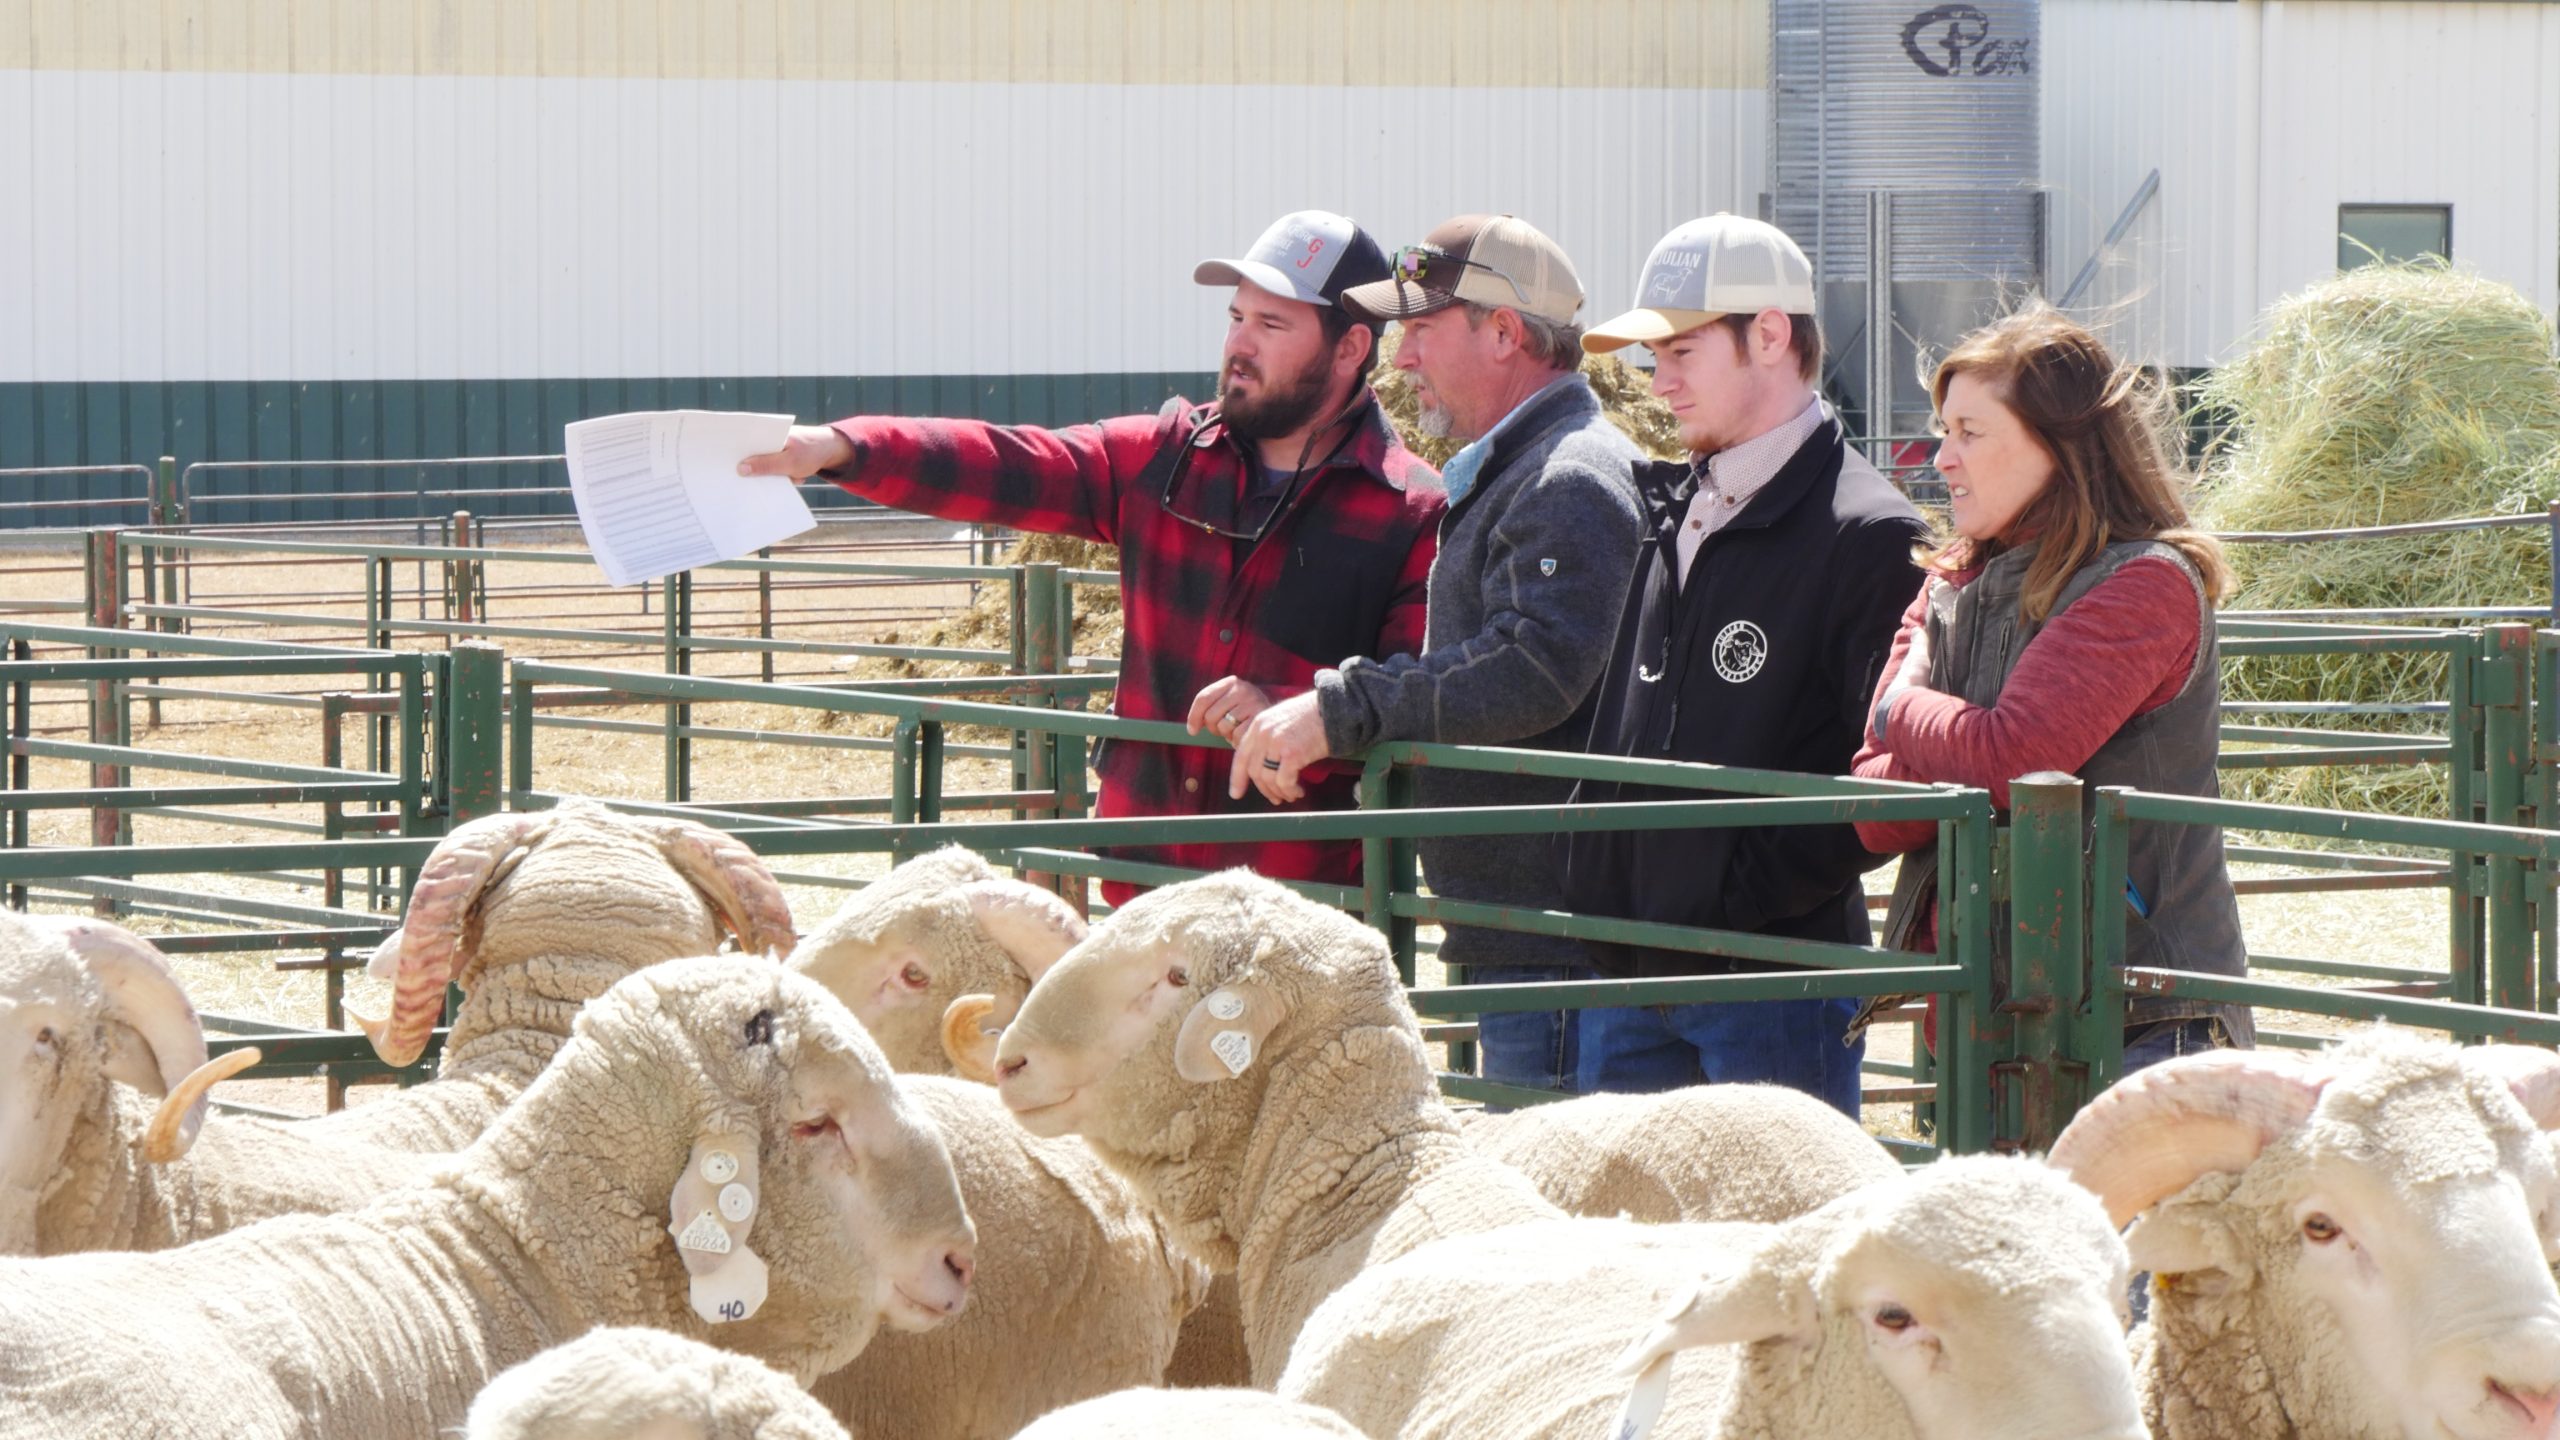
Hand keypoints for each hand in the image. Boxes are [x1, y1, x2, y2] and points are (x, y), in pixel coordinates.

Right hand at [736, 425, 853, 481]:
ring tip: (745, 487)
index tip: (720, 458)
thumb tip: (740, 468)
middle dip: (741, 466)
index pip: (742, 438)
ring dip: (756, 476)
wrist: (830, 453)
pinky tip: (763, 489)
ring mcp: (770, 452)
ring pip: (756, 465)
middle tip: (729, 478)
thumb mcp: (789, 462)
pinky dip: (768, 480)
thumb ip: (766, 465)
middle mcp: (765, 441)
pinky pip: (766, 472)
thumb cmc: (810, 452)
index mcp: (766, 433)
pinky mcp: (775, 463)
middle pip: (747, 453)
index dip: (731, 448)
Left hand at [1187, 677, 1273, 742]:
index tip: (1192, 731)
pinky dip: (1237, 741)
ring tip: (1236, 730)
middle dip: (1213, 728)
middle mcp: (1243, 689)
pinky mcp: (1260, 719)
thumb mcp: (1226, 705)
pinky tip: (1245, 735)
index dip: (1193, 716)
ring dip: (1227, 734)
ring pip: (1222, 726)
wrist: (1275, 720)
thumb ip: (1208, 709)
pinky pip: (1236, 736)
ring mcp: (1253, 703)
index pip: (1203, 698)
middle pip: (1210, 715)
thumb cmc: (1244, 715)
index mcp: (1232, 682)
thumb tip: (1191, 729)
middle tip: (1224, 729)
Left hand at [1230, 692, 1331, 803]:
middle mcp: (1264, 733)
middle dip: (1264, 789)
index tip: (1236, 793)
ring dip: (1279, 792)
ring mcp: (1277, 743)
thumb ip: (1270, 739)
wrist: (1334, 709)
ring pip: (1268, 779)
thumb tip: (1265, 766)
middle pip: (1254, 770)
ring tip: (1291, 795)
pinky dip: (1290, 791)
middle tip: (1275, 798)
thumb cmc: (1314, 716)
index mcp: (1259, 724)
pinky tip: (1299, 791)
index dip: (1237, 777)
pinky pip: (1284, 782)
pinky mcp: (1292, 753)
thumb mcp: (1283, 721)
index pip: (1241, 755)